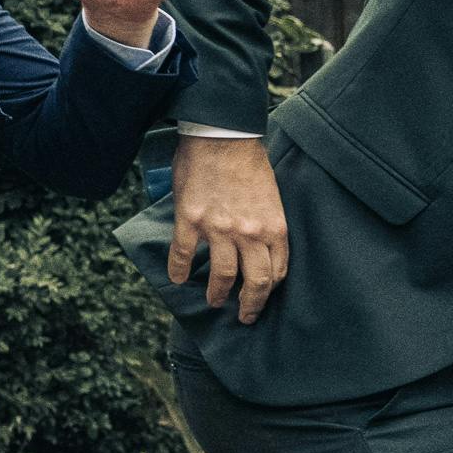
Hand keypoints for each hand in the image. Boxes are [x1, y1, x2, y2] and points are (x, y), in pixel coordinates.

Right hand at [169, 135, 288, 323]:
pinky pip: (183, 254)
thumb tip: (258, 247)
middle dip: (249, 305)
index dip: (268, 290)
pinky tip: (176, 279)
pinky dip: (178, 270)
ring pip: (221, 274)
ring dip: (217, 293)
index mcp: (274, 228)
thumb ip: (265, 225)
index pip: (276, 272)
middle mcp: (249, 234)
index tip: (261, 298)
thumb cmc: (249, 163)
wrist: (222, 137)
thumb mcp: (271, 198)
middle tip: (244, 315)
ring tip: (214, 301)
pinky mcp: (191, 220)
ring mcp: (219, 229)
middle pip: (254, 282)